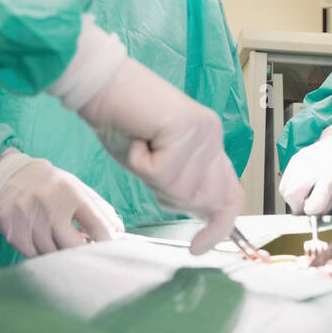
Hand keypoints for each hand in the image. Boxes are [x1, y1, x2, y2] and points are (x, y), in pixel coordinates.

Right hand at [0, 152, 124, 256]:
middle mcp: (47, 202)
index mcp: (69, 191)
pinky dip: (39, 252)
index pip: (95, 223)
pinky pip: (30, 253)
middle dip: (80, 250)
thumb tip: (118, 231)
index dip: (106, 239)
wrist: (12, 175)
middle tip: (82, 248)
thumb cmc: (53, 185)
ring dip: (58, 252)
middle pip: (71, 244)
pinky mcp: (9, 226)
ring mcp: (26, 215)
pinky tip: (41, 239)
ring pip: (49, 252)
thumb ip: (100, 208)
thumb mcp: (78, 187)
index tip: (108, 246)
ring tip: (60, 241)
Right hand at [78, 54, 241, 254]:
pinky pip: (162, 174)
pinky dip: (140, 163)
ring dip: (150, 177)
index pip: (231, 194)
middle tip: (147, 164)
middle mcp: (214, 136)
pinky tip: (137, 137)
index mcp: (210, 143)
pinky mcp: (188, 128)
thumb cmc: (120, 121)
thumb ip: (180, 183)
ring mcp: (204, 132)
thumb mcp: (155, 162)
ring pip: (181, 192)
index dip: (219, 227)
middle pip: (206, 200)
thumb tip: (200, 215)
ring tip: (140, 144)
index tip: (197, 247)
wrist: (100, 84)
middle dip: (172, 197)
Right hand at [279, 120, 331, 213]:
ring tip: (311, 195)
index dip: (314, 212)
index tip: (320, 212)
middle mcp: (314, 162)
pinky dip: (292, 189)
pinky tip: (307, 186)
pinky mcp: (295, 158)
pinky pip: (285, 181)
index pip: (313, 202)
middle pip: (292, 195)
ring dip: (295, 198)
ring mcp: (302, 158)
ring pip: (285, 189)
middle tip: (313, 206)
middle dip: (300, 207)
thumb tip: (315, 217)